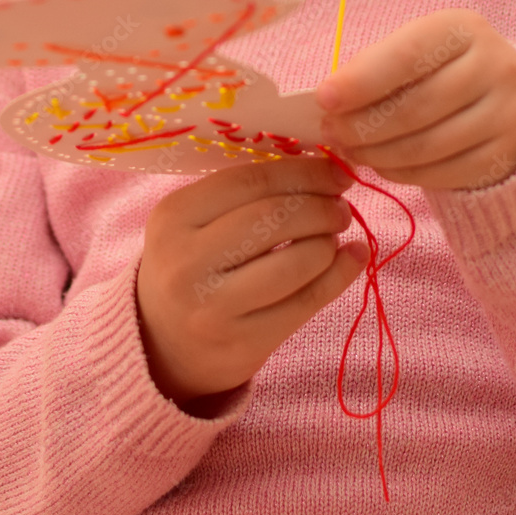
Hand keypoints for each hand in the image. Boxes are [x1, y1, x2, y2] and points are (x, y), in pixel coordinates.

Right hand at [136, 156, 367, 414]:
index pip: (251, 181)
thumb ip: (247, 195)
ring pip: (296, 262)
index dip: (303, 173)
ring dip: (329, 242)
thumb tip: (323, 170)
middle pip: (275, 218)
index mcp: (174, 216)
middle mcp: (187, 261)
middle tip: (340, 208)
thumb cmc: (193, 266)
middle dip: (321, 207)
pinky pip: (308, 301)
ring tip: (335, 235)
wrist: (162, 344)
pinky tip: (353, 257)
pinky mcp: (243, 342)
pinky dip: (341, 274)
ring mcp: (213, 306)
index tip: (335, 173)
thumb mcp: (195, 222)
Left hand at [315, 9, 515, 191]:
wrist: (510, 98)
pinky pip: (440, 173)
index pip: (408, 55)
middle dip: (363, 124)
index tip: (324, 98)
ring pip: (426, 146)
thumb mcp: (418, 49)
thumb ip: (376, 67)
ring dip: (377, 153)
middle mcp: (494, 68)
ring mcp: (505, 115)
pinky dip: (401, 173)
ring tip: (351, 149)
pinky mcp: (502, 156)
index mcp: (463, 30)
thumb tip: (329, 100)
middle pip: (416, 107)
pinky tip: (381, 164)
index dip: (362, 80)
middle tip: (331, 132)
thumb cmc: (443, 68)